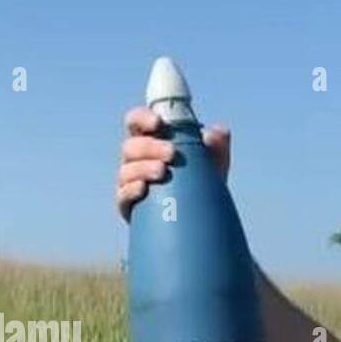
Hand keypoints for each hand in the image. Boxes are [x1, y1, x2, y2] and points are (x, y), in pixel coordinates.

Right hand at [116, 106, 231, 220]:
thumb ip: (218, 146)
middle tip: (172, 153)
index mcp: (150, 142)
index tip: (158, 123)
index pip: (136, 122)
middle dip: (150, 147)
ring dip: (143, 167)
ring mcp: (130, 183)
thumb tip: (216, 133)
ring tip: (163, 171)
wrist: (199, 223)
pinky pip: (122, 196)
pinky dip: (131, 190)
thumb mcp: (214, 166)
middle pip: (131, 146)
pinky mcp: (129, 206)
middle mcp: (136, 160)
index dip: (142, 117)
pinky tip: (144, 188)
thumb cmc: (203, 186)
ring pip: (126, 170)